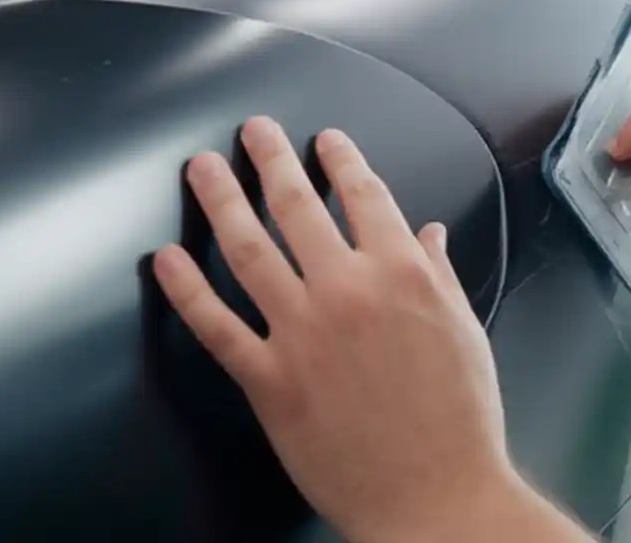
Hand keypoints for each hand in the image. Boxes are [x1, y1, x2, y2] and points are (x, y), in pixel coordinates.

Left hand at [153, 117, 587, 542]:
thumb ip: (439, 274)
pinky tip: (165, 260)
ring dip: (220, 200)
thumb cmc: (458, 423)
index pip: (365, 194)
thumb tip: (428, 233)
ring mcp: (304, 333)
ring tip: (201, 169)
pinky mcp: (270, 381)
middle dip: (270, 158)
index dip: (340, 159)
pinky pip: (216, 325)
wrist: (437, 498)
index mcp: (404, 274)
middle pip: (297, 206)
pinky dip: (185, 289)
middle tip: (251, 132)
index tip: (323, 141)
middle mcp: (349, 291)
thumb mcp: (465, 333)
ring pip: (248, 249)